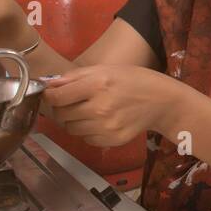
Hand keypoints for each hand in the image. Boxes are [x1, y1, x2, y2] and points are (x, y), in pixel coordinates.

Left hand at [44, 64, 177, 147]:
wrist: (161, 101)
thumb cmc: (133, 80)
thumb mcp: (105, 69)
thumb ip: (75, 76)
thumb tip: (49, 85)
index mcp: (97, 84)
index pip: (57, 97)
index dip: (50, 96)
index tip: (52, 95)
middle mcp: (100, 107)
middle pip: (61, 115)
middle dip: (61, 108)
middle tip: (72, 103)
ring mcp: (106, 127)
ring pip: (71, 129)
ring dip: (74, 121)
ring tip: (88, 112)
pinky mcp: (112, 140)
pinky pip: (86, 139)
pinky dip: (88, 132)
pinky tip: (100, 122)